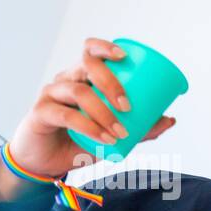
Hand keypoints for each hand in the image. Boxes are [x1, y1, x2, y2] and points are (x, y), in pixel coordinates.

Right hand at [4, 37, 174, 181]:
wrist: (47, 162)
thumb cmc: (79, 142)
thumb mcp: (114, 135)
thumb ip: (140, 128)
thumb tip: (170, 119)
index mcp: (82, 77)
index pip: (90, 51)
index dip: (105, 47)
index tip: (125, 57)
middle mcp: (65, 80)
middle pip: (86, 65)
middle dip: (111, 83)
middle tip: (128, 107)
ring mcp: (50, 94)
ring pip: (79, 92)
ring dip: (104, 112)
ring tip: (120, 133)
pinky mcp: (40, 113)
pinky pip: (66, 115)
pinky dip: (89, 127)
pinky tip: (104, 139)